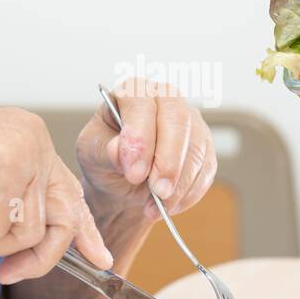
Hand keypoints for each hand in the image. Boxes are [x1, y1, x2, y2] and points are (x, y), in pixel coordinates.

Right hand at [0, 92, 111, 282]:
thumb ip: (8, 199)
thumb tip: (30, 246)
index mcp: (30, 136)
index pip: (70, 190)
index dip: (84, 229)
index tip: (100, 258)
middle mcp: (35, 141)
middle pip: (63, 217)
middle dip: (41, 257)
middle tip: (6, 277)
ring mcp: (23, 155)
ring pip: (27, 234)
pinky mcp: (4, 173)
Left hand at [76, 80, 216, 223]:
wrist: (123, 185)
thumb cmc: (105, 160)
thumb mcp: (93, 155)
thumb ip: (105, 151)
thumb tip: (120, 152)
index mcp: (132, 91)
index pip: (141, 102)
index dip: (140, 136)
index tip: (133, 171)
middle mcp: (164, 99)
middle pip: (178, 119)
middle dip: (169, 161)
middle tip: (157, 192)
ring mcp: (189, 121)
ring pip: (197, 146)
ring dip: (180, 183)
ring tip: (157, 206)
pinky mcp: (204, 146)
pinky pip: (206, 168)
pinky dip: (189, 192)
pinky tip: (169, 205)